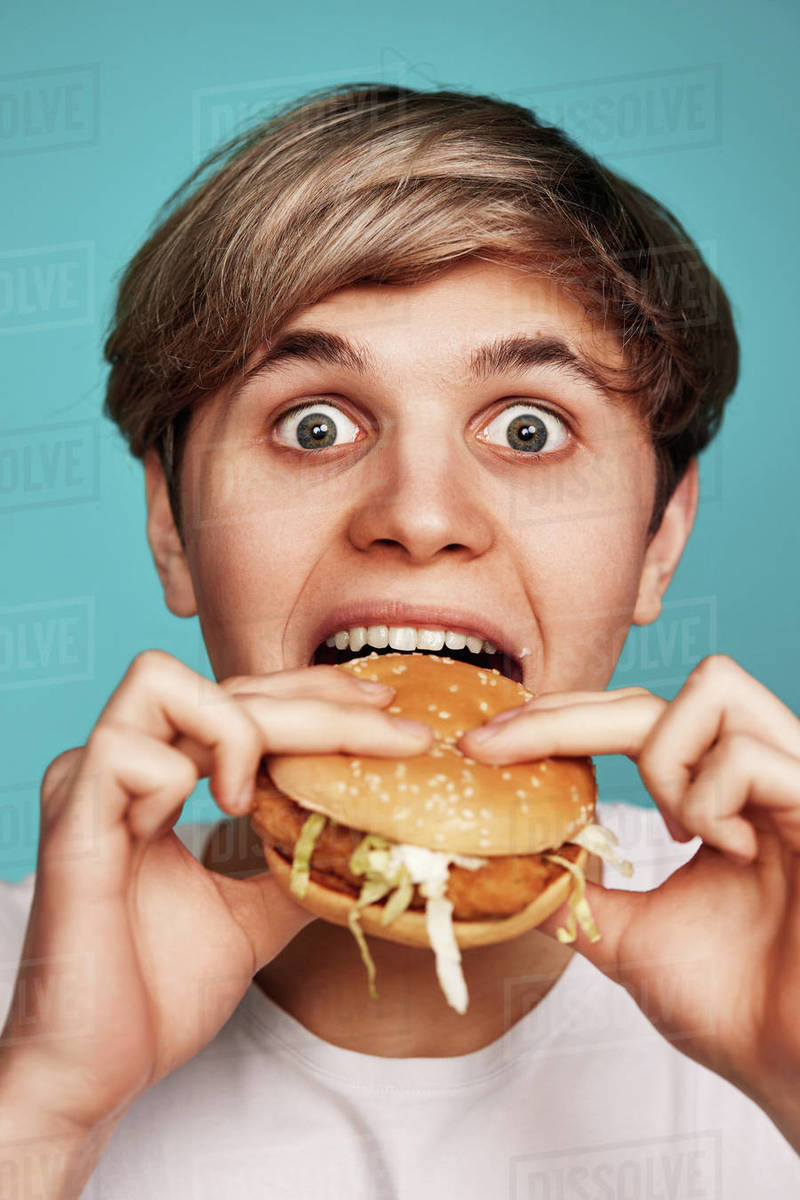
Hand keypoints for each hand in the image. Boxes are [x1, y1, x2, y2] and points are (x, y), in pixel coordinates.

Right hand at [0, 651, 432, 1136]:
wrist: (95, 1072)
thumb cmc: (156, 992)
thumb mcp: (253, 913)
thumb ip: (295, 858)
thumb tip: (369, 831)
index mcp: (153, 777)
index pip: (240, 699)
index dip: (313, 693)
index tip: (385, 708)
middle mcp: (118, 765)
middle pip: (225, 687)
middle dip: (320, 704)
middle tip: (394, 733)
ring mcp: (88, 786)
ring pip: (161, 682)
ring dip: (237, 727)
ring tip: (255, 798)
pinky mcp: (71, 823)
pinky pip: (128, 754)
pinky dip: (176, 779)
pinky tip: (193, 827)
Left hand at [459, 655, 799, 1148]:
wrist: (797, 1070)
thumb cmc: (739, 1008)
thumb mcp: (634, 936)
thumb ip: (584, 891)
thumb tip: (511, 869)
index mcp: (722, 798)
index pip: (635, 720)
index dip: (558, 718)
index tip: (484, 744)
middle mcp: (761, 774)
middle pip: (656, 692)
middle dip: (562, 715)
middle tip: (495, 746)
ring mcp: (796, 782)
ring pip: (714, 689)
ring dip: (665, 761)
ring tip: (678, 831)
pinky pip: (747, 755)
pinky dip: (712, 802)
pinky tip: (732, 852)